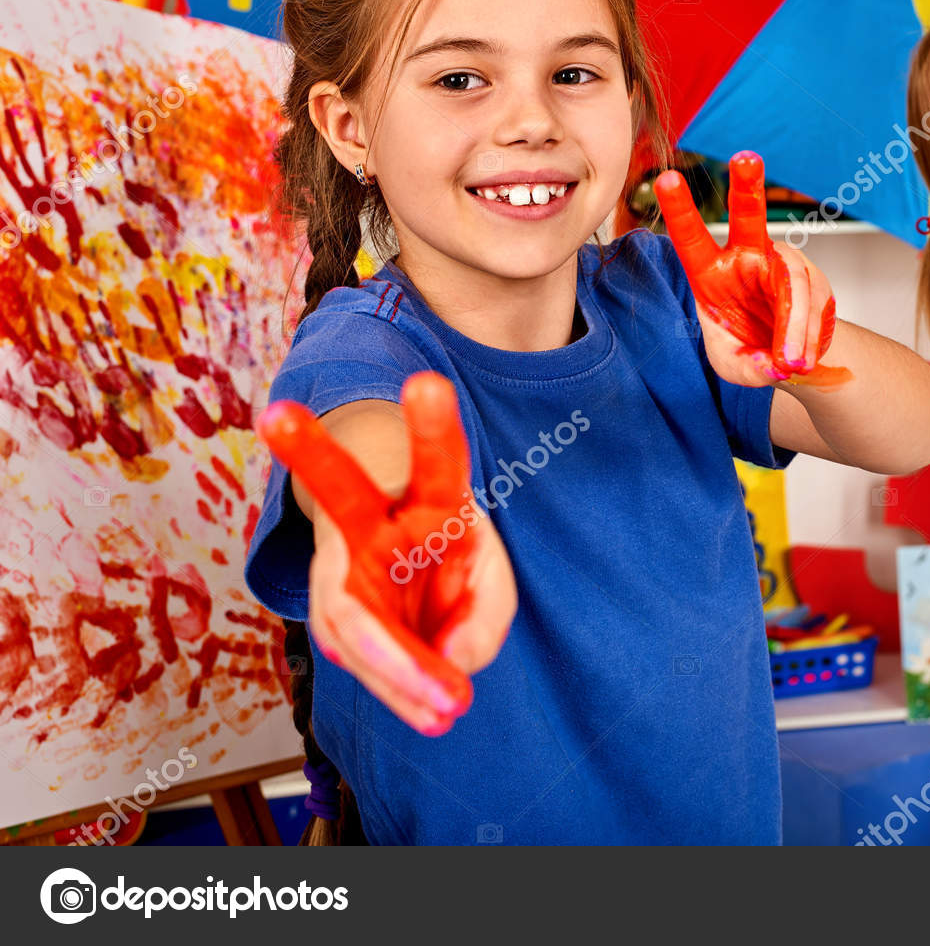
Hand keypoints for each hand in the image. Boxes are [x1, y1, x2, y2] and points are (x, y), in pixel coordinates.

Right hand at [255, 372, 515, 734]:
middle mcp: (374, 523)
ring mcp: (344, 570)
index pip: (436, 461)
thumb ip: (487, 618)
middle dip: (309, 452)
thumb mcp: (491, 581)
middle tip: (273, 414)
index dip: (432, 426)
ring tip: (448, 709)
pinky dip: (399, 687)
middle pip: (342, 488)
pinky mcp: (334, 618)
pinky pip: (361, 659)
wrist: (408, 586)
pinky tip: (431, 711)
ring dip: (398, 665)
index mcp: (430, 498)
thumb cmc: (450, 562)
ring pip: (352, 614)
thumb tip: (453, 664)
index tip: (427, 383)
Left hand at [654, 151, 849, 389]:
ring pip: (792, 281)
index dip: (680, 210)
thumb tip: (778, 363)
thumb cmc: (751, 353)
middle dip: (747, 186)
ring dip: (793, 324)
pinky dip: (807, 335)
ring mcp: (783, 265)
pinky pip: (812, 303)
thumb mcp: (736, 368)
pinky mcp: (813, 279)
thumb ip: (751, 367)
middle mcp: (748, 259)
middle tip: (746, 158)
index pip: (692, 239)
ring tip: (791, 361)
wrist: (792, 358)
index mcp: (711, 274)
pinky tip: (802, 358)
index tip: (668, 178)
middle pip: (749, 217)